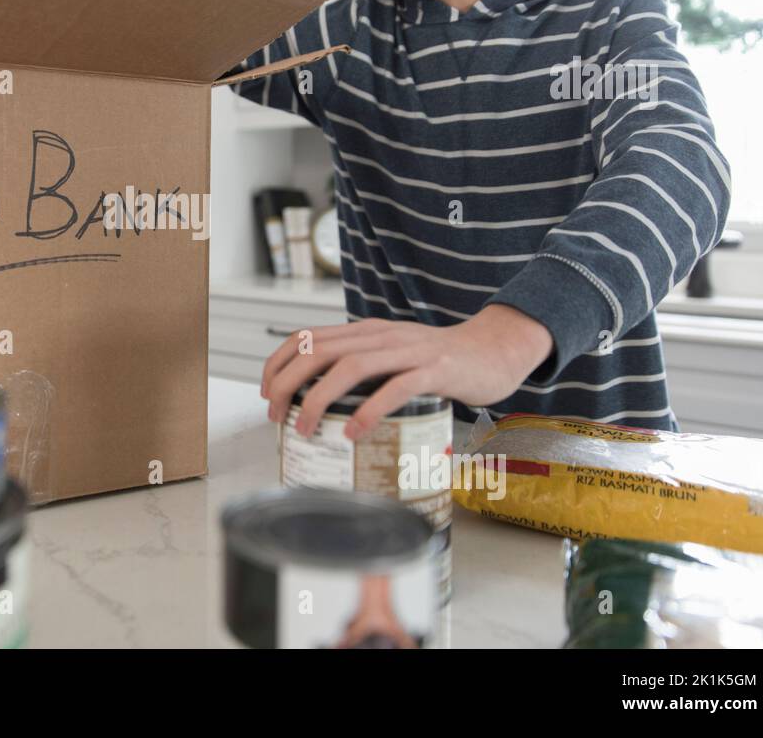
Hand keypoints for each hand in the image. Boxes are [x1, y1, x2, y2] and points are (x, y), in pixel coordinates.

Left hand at [259, 304, 552, 439]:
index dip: (278, 362)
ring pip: (351, 366)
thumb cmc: (440, 361)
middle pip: (319, 351)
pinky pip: (397, 387)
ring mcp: (409, 350)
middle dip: (287, 383)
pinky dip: (370, 410)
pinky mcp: (436, 369)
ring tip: (304, 428)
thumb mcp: (392, 355)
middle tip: (275, 415)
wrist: (496, 348)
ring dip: (319, 398)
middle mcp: (381, 336)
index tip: (266, 393)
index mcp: (365, 332)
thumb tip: (320, 403)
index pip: (307, 336)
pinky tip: (353, 432)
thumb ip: (362, 369)